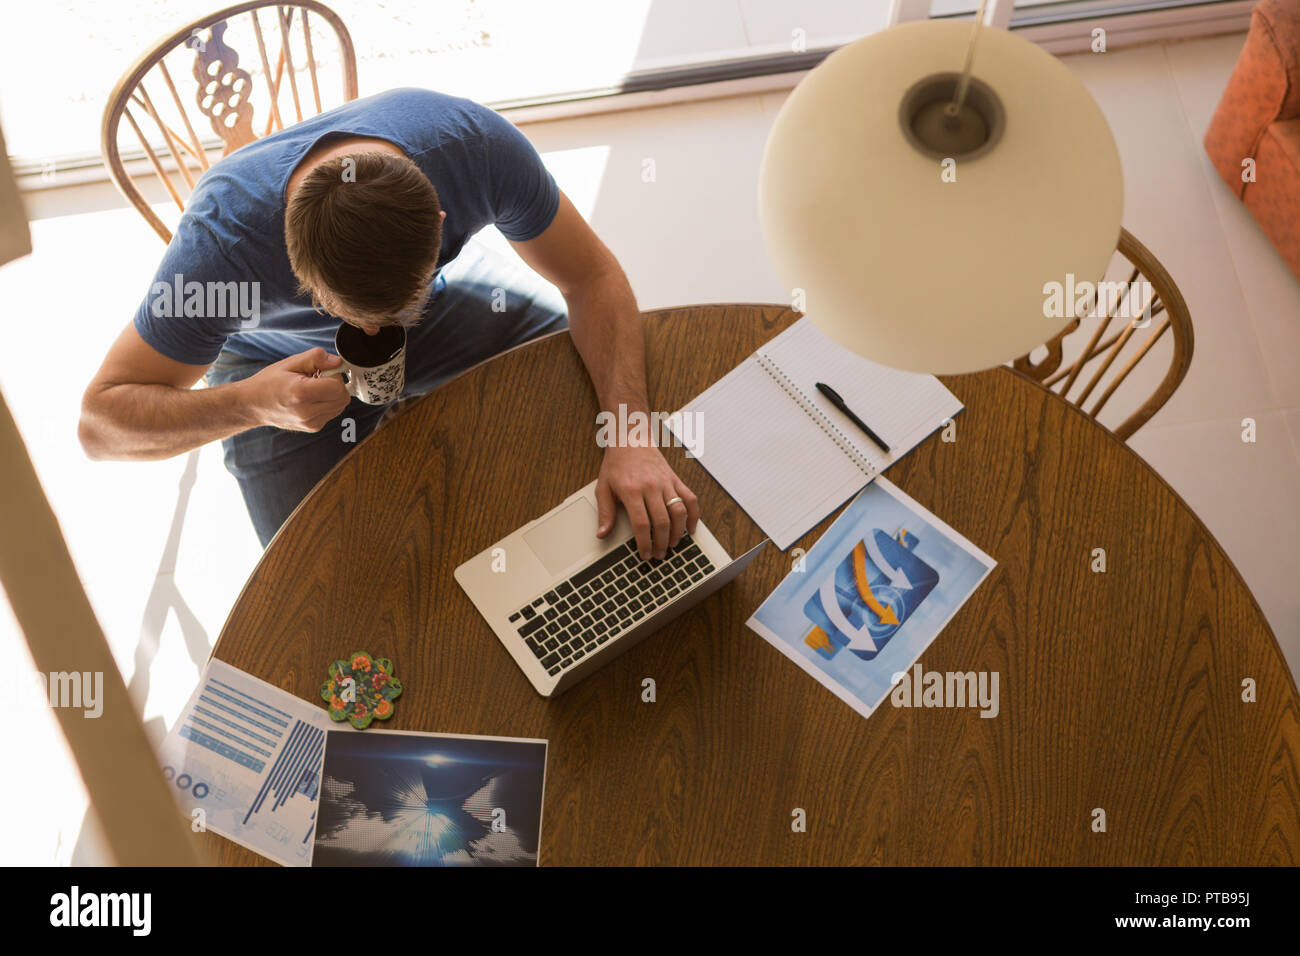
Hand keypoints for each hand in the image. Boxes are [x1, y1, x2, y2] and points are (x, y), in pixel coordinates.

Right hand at [242, 347, 351, 431]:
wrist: (252, 405)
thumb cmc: (269, 382)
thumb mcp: (290, 363)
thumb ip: (316, 358)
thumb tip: (338, 361)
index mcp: (301, 394)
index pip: (338, 387)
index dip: (334, 375)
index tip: (322, 370)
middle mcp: (307, 412)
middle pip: (343, 398)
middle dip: (336, 385)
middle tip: (318, 378)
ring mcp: (311, 423)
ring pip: (340, 406)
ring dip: (332, 395)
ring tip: (312, 388)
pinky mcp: (313, 428)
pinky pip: (332, 412)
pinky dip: (327, 403)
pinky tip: (310, 398)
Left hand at [595, 444, 699, 560]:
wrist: (631, 439)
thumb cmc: (616, 464)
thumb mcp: (603, 488)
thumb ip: (605, 513)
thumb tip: (602, 534)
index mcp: (632, 490)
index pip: (642, 524)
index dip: (645, 543)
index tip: (645, 554)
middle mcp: (651, 487)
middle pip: (662, 522)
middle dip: (662, 543)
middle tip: (659, 554)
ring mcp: (666, 483)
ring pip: (679, 512)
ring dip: (678, 532)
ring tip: (673, 544)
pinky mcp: (675, 480)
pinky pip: (690, 499)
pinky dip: (694, 516)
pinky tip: (690, 528)